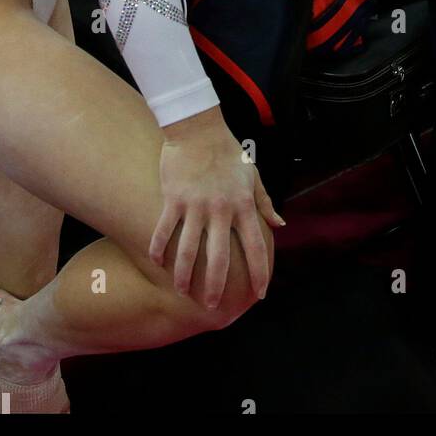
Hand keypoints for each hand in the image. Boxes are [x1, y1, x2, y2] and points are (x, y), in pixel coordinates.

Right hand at [149, 108, 283, 305]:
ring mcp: (196, 206)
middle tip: (212, 306)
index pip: (256, 246)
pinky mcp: (173, 199)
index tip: (259, 294)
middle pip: (220, 258)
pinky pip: (164, 230)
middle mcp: (221, 209)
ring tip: (182, 291)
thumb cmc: (228, 153)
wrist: (199, 129)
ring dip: (184, 275)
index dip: (260, 272)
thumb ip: (264, 203)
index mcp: (243, 205)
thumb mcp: (252, 176)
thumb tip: (279, 225)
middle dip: (216, 286)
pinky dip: (159, 249)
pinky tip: (156, 263)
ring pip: (188, 250)